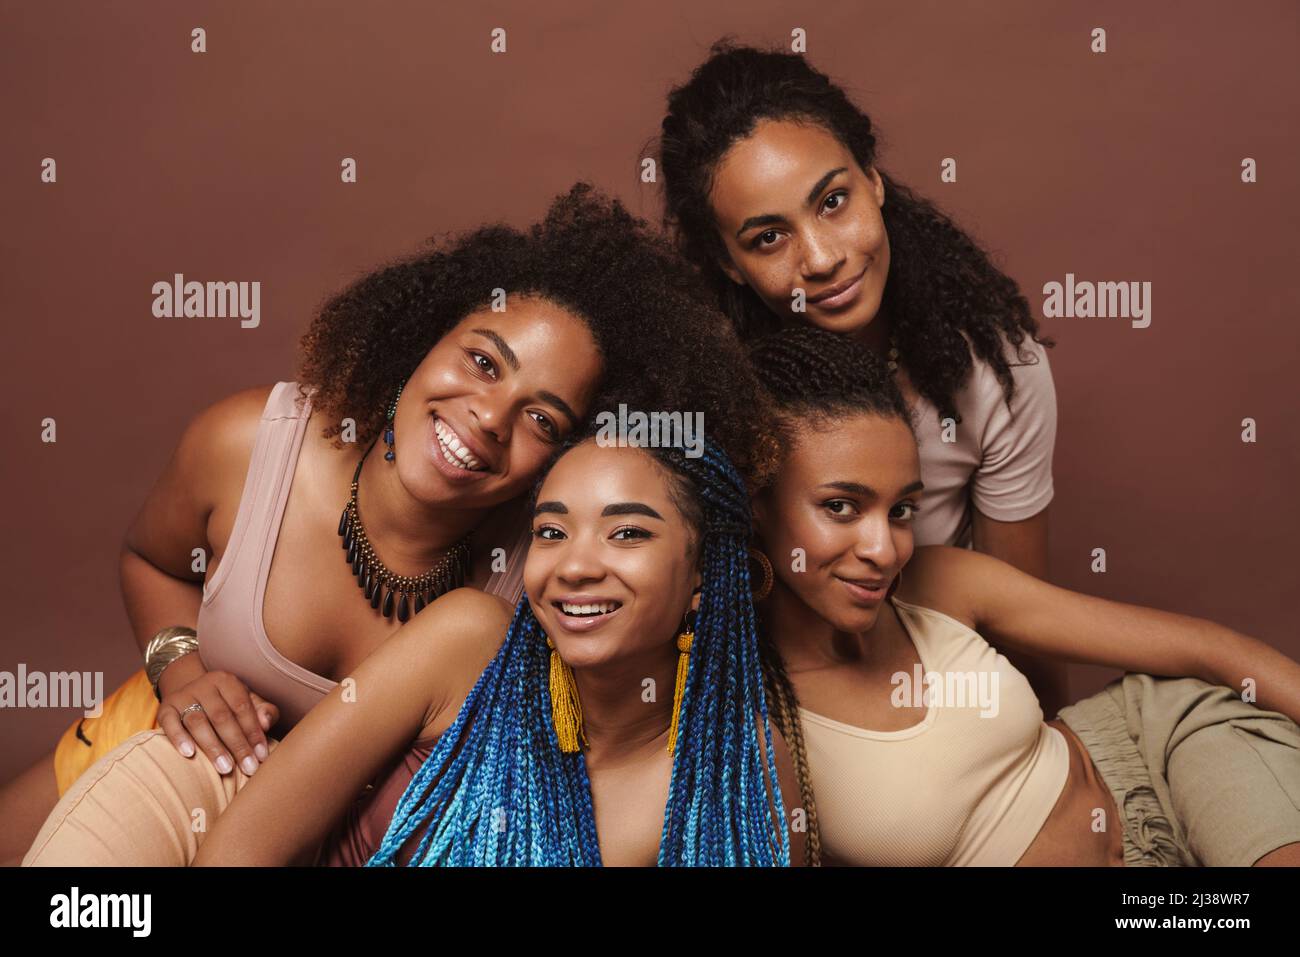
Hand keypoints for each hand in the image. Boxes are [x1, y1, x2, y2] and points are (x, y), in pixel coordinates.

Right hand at [156, 655, 279, 775]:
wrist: (192, 696)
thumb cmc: (228, 705)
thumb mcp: (248, 703)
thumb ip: (263, 711)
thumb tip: (266, 724)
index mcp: (227, 681)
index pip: (242, 707)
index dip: (253, 732)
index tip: (261, 757)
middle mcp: (204, 685)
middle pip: (222, 716)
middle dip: (237, 744)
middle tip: (248, 768)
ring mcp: (183, 696)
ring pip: (198, 721)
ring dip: (213, 746)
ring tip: (226, 768)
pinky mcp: (165, 708)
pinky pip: (169, 723)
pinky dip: (178, 738)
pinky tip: (189, 754)